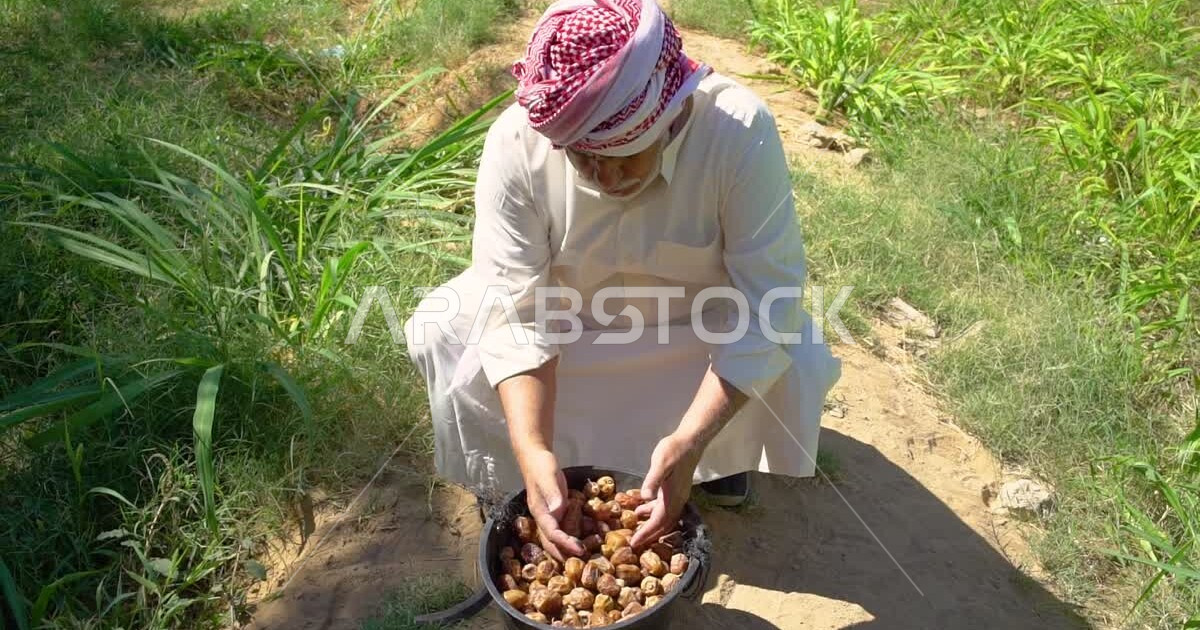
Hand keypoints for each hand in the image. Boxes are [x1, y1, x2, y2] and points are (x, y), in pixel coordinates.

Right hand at [520, 448, 584, 560]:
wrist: (535, 454)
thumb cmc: (540, 465)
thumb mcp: (547, 477)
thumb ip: (552, 493)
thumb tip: (558, 510)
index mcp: (540, 512)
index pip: (552, 534)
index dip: (566, 544)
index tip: (580, 550)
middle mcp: (544, 517)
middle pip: (553, 542)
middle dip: (566, 554)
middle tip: (584, 562)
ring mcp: (550, 513)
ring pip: (560, 535)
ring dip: (572, 545)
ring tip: (589, 551)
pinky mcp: (558, 508)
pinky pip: (567, 524)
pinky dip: (578, 531)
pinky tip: (591, 532)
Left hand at [631, 432, 701, 548]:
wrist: (690, 441)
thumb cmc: (674, 451)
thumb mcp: (660, 464)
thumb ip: (653, 480)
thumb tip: (645, 496)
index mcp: (672, 497)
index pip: (659, 522)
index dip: (647, 533)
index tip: (635, 543)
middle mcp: (678, 500)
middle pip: (664, 524)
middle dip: (650, 535)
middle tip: (635, 544)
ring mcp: (679, 496)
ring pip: (665, 517)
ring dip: (652, 524)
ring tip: (637, 529)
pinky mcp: (677, 490)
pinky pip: (665, 508)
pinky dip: (654, 512)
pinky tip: (643, 508)